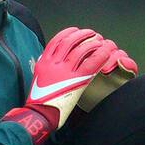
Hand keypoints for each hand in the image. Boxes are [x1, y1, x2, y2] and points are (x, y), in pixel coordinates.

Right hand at [2, 27, 131, 144]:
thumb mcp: (38, 78)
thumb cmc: (39, 100)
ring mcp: (65, 71)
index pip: (57, 40)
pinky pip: (91, 64)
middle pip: (70, 41)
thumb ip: (45, 67)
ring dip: (93, 43)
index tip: (76, 30)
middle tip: (92, 33)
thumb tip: (49, 60)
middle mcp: (54, 63)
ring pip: (82, 50)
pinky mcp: (76, 81)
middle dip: (83, 35)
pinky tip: (107, 53)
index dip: (68, 33)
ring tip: (101, 41)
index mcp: (44, 61)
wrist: (40, 114)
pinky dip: (100, 56)